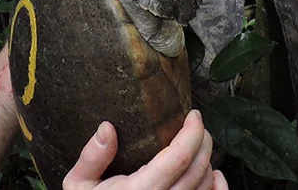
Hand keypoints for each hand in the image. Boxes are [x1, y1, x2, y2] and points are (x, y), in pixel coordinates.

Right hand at [63, 111, 226, 189]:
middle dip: (203, 141)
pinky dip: (218, 188)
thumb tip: (107, 127)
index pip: (178, 158)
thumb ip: (92, 157)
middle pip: (197, 170)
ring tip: (198, 146)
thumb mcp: (78, 185)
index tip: (194, 115)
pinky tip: (216, 175)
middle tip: (197, 125)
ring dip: (207, 162)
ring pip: (205, 187)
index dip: (192, 133)